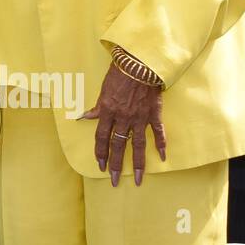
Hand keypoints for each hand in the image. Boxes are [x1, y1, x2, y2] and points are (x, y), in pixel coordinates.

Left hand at [81, 62, 166, 186]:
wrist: (139, 62)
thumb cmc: (119, 73)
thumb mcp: (103, 89)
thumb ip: (97, 107)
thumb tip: (82, 116)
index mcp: (108, 111)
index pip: (101, 137)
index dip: (100, 152)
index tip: (100, 166)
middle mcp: (123, 117)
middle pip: (118, 145)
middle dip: (116, 164)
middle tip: (114, 181)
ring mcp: (139, 117)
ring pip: (138, 145)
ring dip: (138, 163)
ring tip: (139, 179)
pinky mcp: (153, 113)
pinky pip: (158, 133)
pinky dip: (161, 145)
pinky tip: (162, 158)